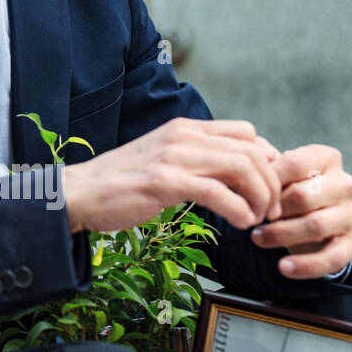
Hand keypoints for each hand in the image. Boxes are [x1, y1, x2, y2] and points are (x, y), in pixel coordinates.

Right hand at [63, 118, 283, 233]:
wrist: (79, 192)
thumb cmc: (121, 182)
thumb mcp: (162, 158)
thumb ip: (195, 158)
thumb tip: (235, 172)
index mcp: (183, 128)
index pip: (247, 132)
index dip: (267, 160)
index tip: (266, 187)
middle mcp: (182, 136)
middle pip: (253, 151)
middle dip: (271, 184)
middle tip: (269, 210)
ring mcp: (173, 156)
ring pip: (243, 168)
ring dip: (260, 198)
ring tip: (255, 219)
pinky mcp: (164, 181)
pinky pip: (220, 193)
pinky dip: (240, 211)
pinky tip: (238, 223)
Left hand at [251, 144, 351, 278]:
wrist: (301, 215)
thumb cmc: (284, 186)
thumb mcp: (272, 169)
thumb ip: (261, 159)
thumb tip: (254, 154)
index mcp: (326, 158)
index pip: (296, 164)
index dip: (268, 179)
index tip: (246, 190)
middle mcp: (344, 184)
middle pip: (304, 196)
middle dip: (272, 209)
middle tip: (249, 217)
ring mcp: (350, 214)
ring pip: (317, 225)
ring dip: (282, 234)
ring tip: (257, 238)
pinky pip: (333, 257)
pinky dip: (306, 265)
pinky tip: (283, 267)